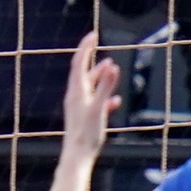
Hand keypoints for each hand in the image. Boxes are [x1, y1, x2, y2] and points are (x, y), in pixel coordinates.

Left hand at [63, 33, 120, 156]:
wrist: (77, 155)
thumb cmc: (87, 133)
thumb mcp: (99, 108)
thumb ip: (106, 87)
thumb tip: (113, 66)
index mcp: (77, 91)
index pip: (79, 62)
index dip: (86, 47)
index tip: (94, 35)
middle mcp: (75, 96)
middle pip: (82, 71)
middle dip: (92, 58)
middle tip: (100, 46)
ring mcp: (79, 106)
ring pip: (89, 86)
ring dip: (100, 76)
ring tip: (111, 69)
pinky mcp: (84, 116)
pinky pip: (94, 101)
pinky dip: (104, 96)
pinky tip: (115, 102)